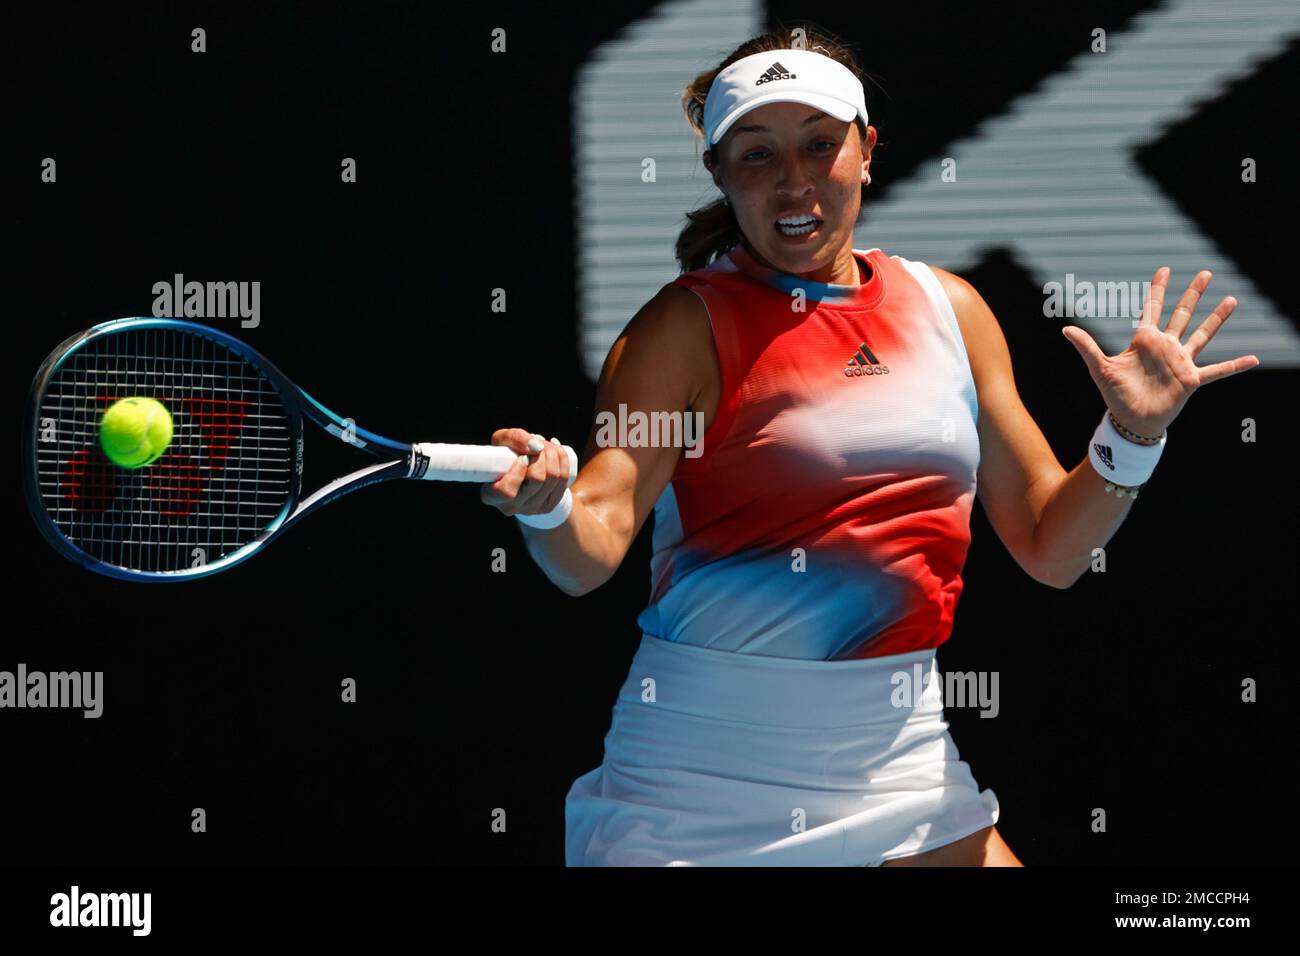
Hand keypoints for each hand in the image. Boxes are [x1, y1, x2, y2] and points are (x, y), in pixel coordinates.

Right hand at [480, 427, 569, 516]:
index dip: (518, 472)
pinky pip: (563, 480)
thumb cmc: (506, 456)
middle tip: (536, 442)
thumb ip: (514, 438)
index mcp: (492, 496)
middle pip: (537, 480)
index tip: (522, 457)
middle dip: (541, 454)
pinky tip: (556, 449)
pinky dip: (562, 459)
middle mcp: (512, 506)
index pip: (506, 491)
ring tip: (544, 444)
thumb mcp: (502, 442)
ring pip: (552, 478)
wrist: (520, 473)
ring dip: (552, 454)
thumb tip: (536, 445)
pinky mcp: (549, 506)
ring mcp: (532, 509)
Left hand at [1060, 267, 1258, 436]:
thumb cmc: (1115, 395)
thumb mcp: (1100, 367)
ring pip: (1203, 335)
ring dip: (1217, 318)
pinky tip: (1254, 359)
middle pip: (1182, 314)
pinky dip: (1235, 365)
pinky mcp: (1191, 380)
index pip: (1151, 307)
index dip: (1157, 288)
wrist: (1130, 421)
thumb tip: (1065, 328)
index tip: (1164, 268)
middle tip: (1205, 273)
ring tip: (1232, 299)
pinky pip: (1218, 370)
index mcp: (1144, 340)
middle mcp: (1166, 347)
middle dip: (1193, 293)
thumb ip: (1086, 346)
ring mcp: (1180, 362)